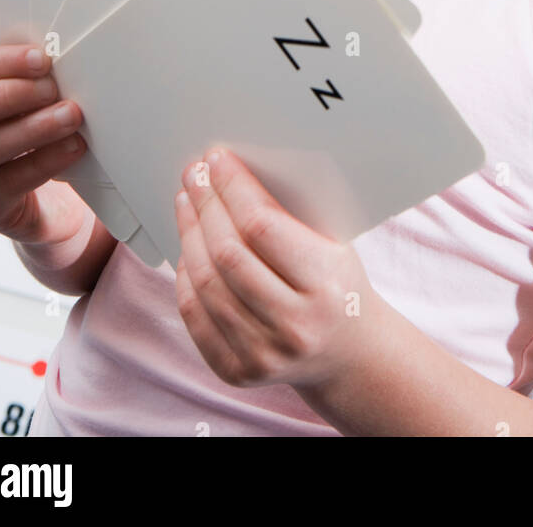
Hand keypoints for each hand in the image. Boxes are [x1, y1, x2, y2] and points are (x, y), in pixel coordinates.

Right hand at [0, 44, 90, 246]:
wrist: (51, 199)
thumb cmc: (41, 137)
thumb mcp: (36, 103)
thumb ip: (39, 80)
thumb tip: (69, 57)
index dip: (1, 62)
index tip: (42, 58)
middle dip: (9, 95)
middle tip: (53, 89)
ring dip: (32, 129)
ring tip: (71, 117)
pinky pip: (6, 184)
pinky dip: (43, 162)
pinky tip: (72, 148)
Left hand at [174, 147, 383, 390]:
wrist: (347, 352)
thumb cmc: (336, 283)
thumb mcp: (333, 244)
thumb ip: (289, 215)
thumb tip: (233, 171)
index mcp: (325, 284)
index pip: (262, 226)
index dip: (232, 188)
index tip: (217, 159)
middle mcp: (295, 324)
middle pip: (227, 254)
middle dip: (205, 205)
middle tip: (195, 174)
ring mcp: (264, 353)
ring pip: (205, 283)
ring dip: (189, 234)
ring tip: (187, 203)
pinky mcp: (237, 371)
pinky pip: (195, 315)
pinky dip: (185, 275)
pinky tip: (188, 247)